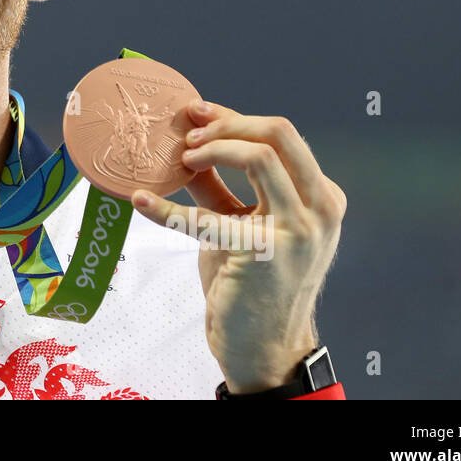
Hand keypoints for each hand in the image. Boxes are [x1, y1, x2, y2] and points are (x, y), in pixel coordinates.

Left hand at [130, 99, 345, 392]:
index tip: (194, 113)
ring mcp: (298, 230)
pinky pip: (210, 217)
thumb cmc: (253, 285)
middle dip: (227, 124)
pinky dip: (168, 208)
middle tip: (188, 136)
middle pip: (279, 133)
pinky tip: (140, 201)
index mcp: (321, 196)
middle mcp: (320, 208)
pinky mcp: (264, 253)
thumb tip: (188, 146)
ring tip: (181, 161)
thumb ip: (222, 187)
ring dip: (212, 150)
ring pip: (260, 157)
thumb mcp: (243, 225)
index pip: (281, 137)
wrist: (264, 348)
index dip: (233, 118)